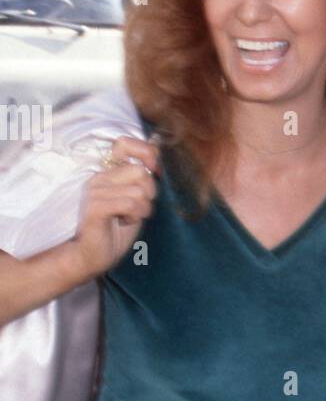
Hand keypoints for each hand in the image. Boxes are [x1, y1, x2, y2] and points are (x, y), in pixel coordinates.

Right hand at [72, 136, 159, 278]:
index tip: (154, 171)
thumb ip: (144, 180)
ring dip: (142, 209)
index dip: (146, 153)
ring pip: (139, 191)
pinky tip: (125, 221)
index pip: (125, 144)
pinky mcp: (95, 206)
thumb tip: (158, 155)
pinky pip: (130, 203)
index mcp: (108, 173)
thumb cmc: (116, 230)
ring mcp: (95, 190)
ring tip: (128, 218)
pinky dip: (135, 215)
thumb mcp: (136, 201)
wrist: (93, 256)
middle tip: (138, 209)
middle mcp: (99, 177)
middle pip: (141, 172)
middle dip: (149, 193)